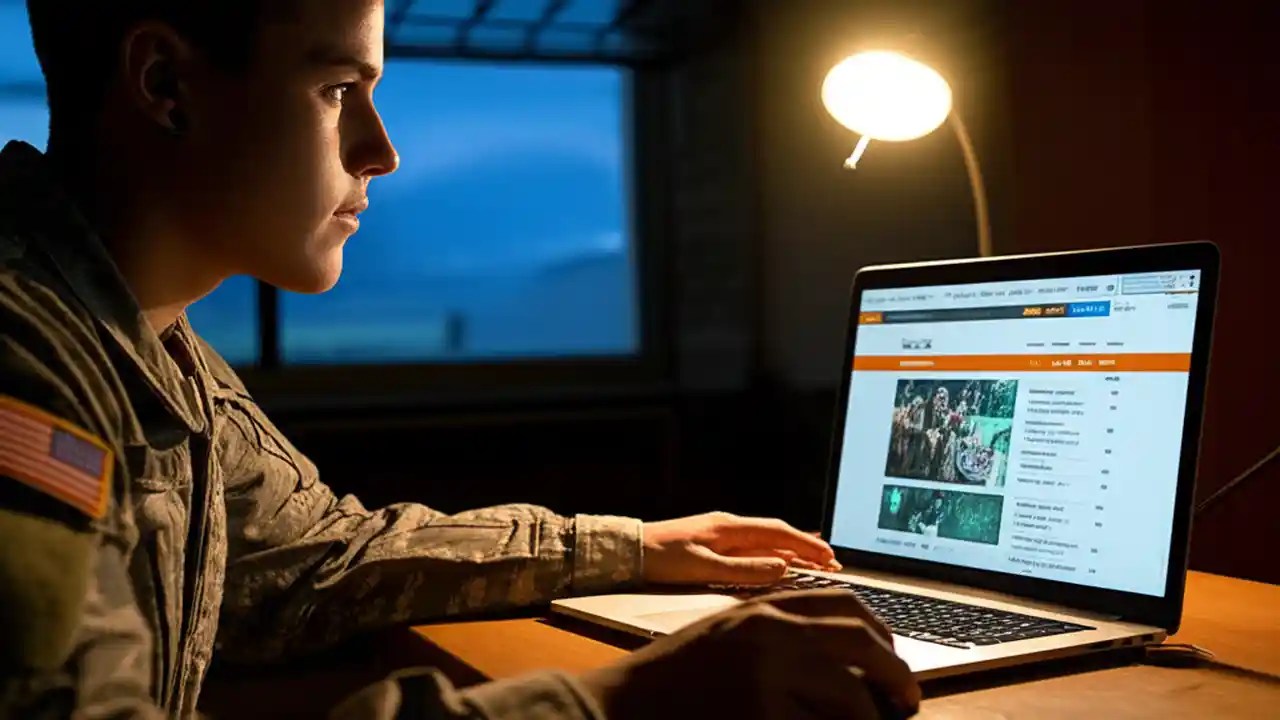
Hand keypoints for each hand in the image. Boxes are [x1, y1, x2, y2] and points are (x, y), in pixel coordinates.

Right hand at [578, 589, 919, 718]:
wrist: (617, 708)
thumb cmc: (672, 681)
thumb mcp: (728, 638)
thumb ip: (780, 638)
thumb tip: (849, 663)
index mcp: (762, 609)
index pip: (845, 606)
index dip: (882, 633)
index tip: (894, 659)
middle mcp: (769, 632)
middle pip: (861, 644)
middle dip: (897, 677)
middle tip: (907, 704)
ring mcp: (765, 676)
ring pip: (852, 698)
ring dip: (869, 719)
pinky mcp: (760, 717)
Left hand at [642, 511, 840, 585]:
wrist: (629, 549)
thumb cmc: (663, 559)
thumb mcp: (704, 568)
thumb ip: (744, 569)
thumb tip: (783, 567)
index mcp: (730, 527)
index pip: (777, 533)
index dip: (805, 545)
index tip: (829, 558)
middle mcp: (729, 526)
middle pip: (776, 534)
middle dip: (806, 548)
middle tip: (832, 564)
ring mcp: (721, 533)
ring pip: (766, 540)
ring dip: (791, 552)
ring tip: (816, 564)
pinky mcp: (713, 543)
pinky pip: (752, 546)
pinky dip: (772, 553)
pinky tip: (780, 562)